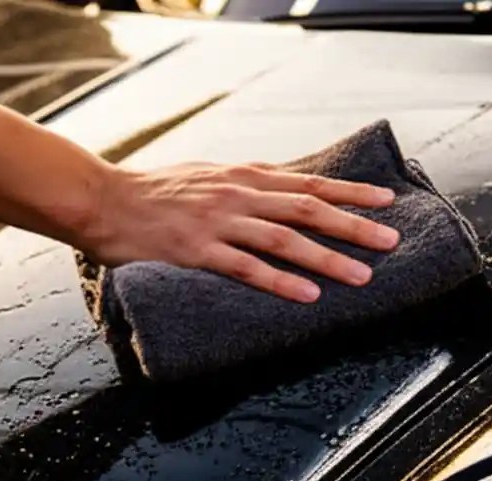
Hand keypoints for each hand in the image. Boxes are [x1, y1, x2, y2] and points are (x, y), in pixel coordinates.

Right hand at [75, 162, 399, 302]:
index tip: (386, 201)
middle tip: (390, 240)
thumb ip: (244, 184)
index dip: (350, 193)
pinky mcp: (196, 251)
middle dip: (354, 225)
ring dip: (328, 258)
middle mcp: (237, 195)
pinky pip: (246, 268)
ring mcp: (218, 223)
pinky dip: (281, 281)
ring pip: (285, 239)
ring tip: (362, 275)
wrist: (101, 200)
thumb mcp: (206, 176)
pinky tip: (308, 294)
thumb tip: (282, 190)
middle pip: (307, 210)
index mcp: (242, 177)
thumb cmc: (153, 193)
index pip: (308, 183)